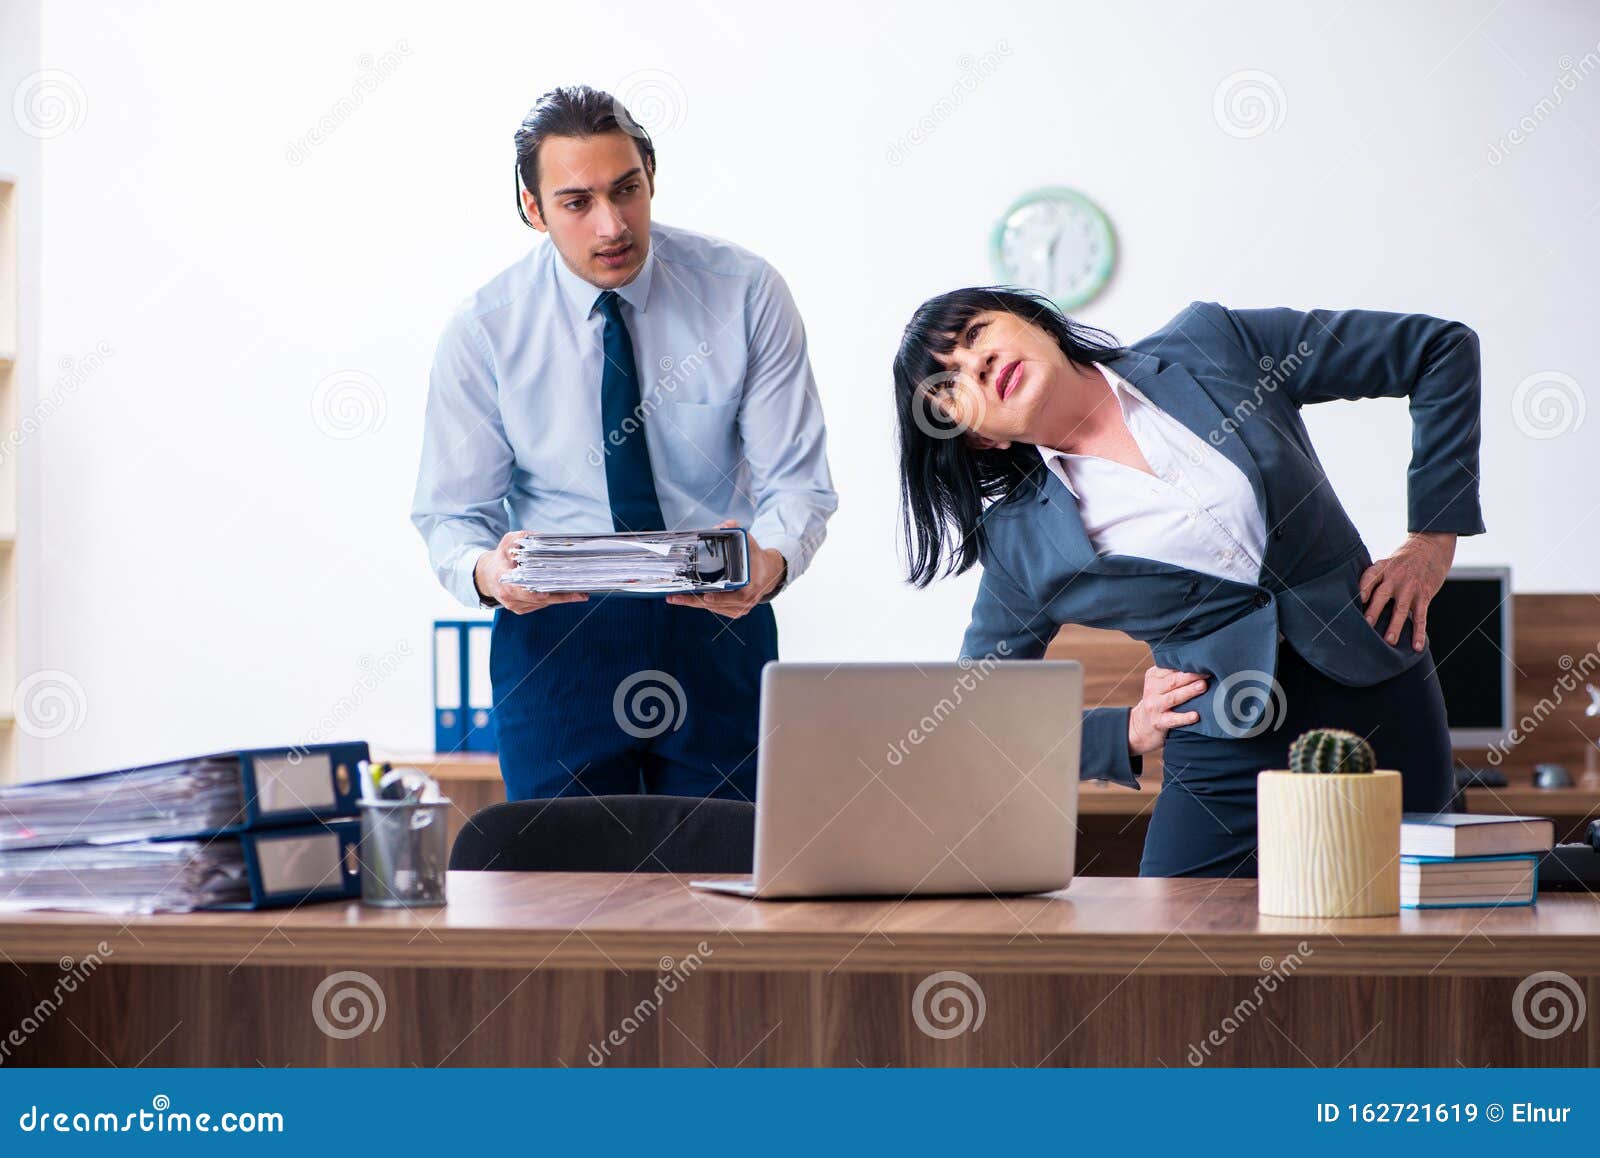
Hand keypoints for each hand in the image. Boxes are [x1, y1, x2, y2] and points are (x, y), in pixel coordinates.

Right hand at [474, 531, 588, 614]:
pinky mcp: (521, 610)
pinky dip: (552, 599)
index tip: (550, 592)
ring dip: (559, 598)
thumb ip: (521, 538)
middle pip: (539, 600)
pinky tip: (564, 592)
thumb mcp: (508, 542)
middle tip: (581, 594)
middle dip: (561, 597)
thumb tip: (540, 537)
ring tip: (579, 592)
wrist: (487, 576)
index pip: (521, 590)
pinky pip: (540, 606)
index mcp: (504, 580)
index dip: (536, 593)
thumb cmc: (501, 558)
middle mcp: (509, 597)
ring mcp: (515, 606)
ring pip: (542, 604)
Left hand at [666, 521, 785, 618]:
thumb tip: (722, 524)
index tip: (706, 596)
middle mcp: (747, 601)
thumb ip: (736, 530)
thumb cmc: (756, 558)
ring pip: (714, 609)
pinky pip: (716, 609)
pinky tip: (687, 599)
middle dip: (695, 601)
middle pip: (718, 605)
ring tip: (675, 598)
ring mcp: (741, 608)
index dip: (721, 597)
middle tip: (676, 597)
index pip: (737, 596)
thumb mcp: (749, 542)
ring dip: (694, 604)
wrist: (769, 572)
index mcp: (753, 586)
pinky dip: (701, 604)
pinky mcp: (735, 611)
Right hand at [1127, 666, 1207, 756]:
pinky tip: (1195, 716)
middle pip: (1172, 681)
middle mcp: (1151, 690)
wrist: (1142, 725)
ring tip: (1202, 686)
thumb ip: (1172, 674)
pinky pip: (1173, 719)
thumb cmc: (1159, 700)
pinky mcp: (1158, 722)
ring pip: (1173, 698)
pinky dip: (1184, 717)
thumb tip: (1199, 664)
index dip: (1185, 665)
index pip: (1169, 668)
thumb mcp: (1159, 684)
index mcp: (1153, 676)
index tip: (1202, 662)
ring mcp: (1154, 706)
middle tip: (1206, 672)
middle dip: (1190, 676)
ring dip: (1188, 691)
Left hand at [1359, 532, 1455, 650]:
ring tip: (1389, 641)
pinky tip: (1416, 646)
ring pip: (1401, 609)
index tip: (1358, 599)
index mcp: (1382, 568)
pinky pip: (1421, 616)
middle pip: (1382, 595)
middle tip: (1366, 625)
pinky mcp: (1423, 596)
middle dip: (1374, 611)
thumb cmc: (1401, 561)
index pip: (1369, 577)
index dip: (1363, 587)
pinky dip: (1419, 632)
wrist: (1431, 548)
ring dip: (1395, 626)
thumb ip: (1372, 579)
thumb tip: (1353, 602)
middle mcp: (1395, 577)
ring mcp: (1410, 587)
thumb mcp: (1385, 563)